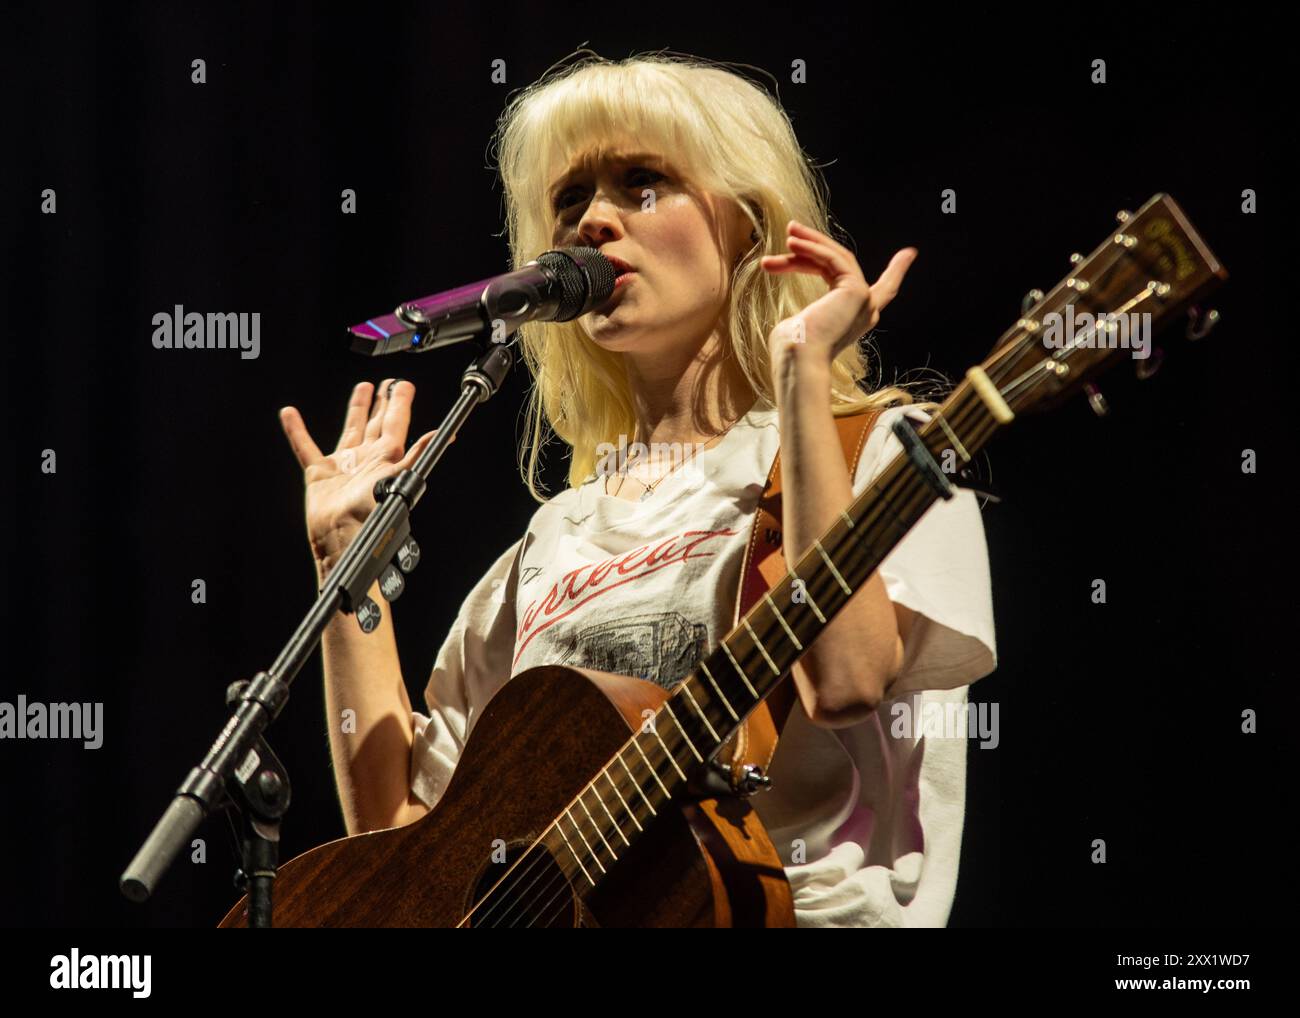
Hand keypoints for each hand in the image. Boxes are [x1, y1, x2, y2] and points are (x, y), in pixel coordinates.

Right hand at [279, 379, 444, 576]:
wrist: (342, 539)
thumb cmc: (370, 516)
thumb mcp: (400, 480)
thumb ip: (418, 455)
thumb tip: (444, 435)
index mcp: (386, 458)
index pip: (397, 423)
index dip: (400, 402)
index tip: (404, 385)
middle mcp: (367, 459)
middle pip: (378, 423)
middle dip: (384, 402)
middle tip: (390, 382)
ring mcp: (344, 466)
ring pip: (351, 430)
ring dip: (357, 409)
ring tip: (363, 388)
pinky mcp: (319, 475)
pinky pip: (305, 447)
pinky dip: (297, 431)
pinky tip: (290, 414)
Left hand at [760, 219, 916, 373]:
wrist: (800, 361)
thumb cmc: (792, 351)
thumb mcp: (802, 323)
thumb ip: (808, 311)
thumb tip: (800, 312)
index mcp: (856, 320)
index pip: (883, 291)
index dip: (896, 271)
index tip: (910, 254)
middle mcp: (866, 310)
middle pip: (842, 266)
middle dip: (816, 247)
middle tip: (792, 232)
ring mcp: (864, 299)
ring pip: (837, 258)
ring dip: (811, 242)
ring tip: (788, 232)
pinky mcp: (856, 290)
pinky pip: (833, 259)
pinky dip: (813, 247)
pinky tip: (792, 242)